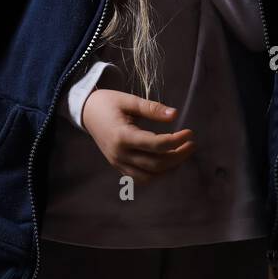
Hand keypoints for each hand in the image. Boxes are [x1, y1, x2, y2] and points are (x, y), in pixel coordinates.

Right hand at [80, 89, 195, 186]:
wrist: (86, 112)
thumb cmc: (107, 102)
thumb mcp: (129, 100)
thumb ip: (152, 108)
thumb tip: (175, 115)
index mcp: (122, 136)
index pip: (156, 145)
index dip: (177, 141)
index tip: (190, 133)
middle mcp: (120, 154)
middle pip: (156, 164)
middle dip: (178, 156)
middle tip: (191, 144)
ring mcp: (118, 163)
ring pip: (150, 176)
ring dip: (169, 168)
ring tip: (182, 153)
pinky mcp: (118, 166)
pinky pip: (141, 178)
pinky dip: (157, 174)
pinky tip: (167, 161)